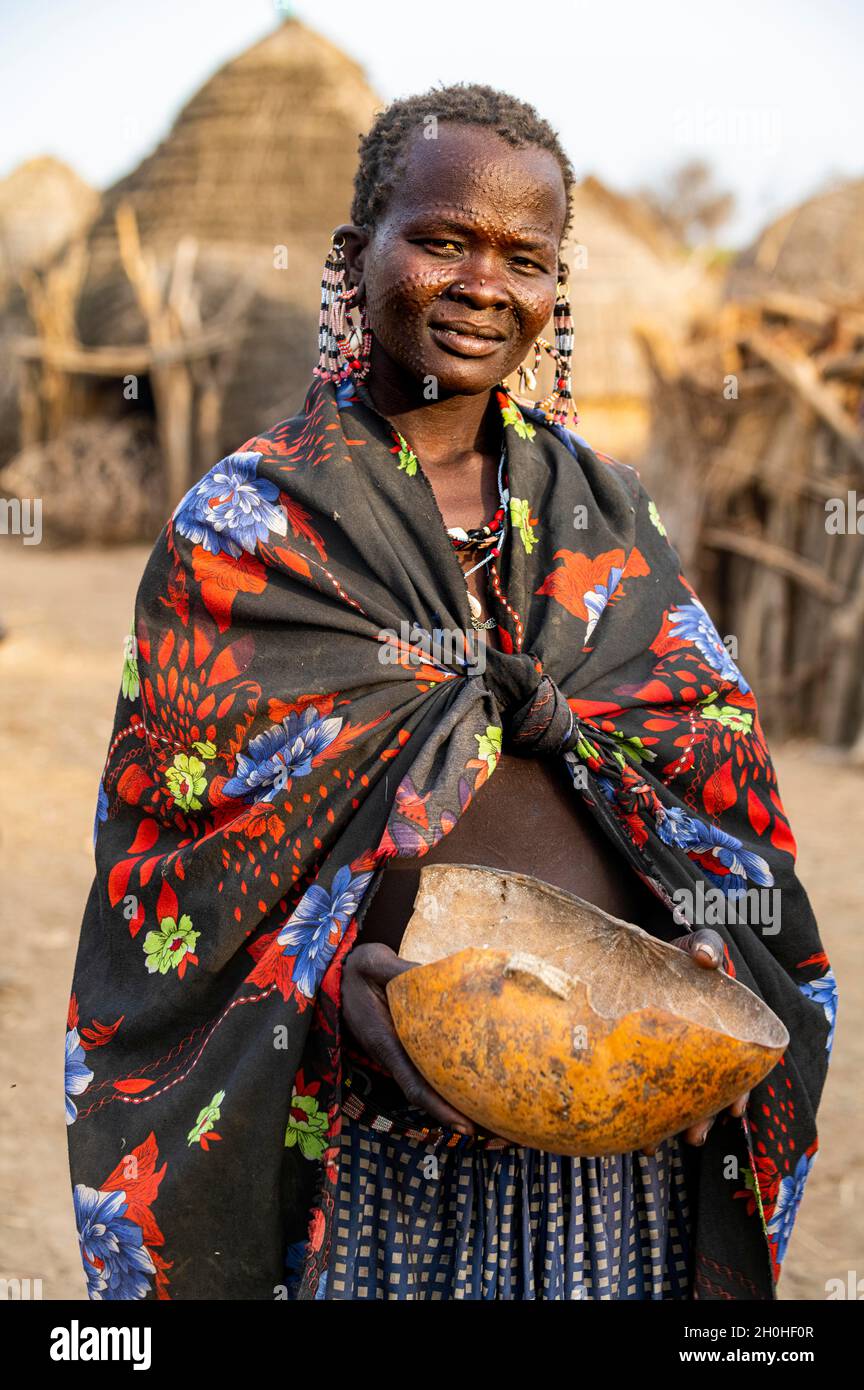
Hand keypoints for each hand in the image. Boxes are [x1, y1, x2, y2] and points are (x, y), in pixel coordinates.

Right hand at [340, 941, 478, 1134]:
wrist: (339, 976)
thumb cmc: (356, 969)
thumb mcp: (371, 963)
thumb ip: (398, 968)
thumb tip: (431, 972)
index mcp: (384, 1042)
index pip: (414, 1084)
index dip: (438, 1108)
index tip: (464, 1126)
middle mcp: (393, 1056)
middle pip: (428, 1095)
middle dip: (459, 1115)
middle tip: (496, 1130)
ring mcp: (400, 1054)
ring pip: (430, 1085)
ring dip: (458, 1102)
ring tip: (495, 1116)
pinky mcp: (406, 1047)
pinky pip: (429, 1069)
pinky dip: (451, 1080)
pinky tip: (478, 1082)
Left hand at [641, 928, 748, 1155]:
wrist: (643, 955)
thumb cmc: (679, 952)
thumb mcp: (698, 944)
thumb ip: (707, 946)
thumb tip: (707, 958)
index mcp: (727, 1032)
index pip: (741, 1069)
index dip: (739, 1092)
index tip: (734, 1110)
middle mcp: (706, 1052)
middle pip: (709, 1093)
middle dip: (703, 1118)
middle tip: (694, 1137)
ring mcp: (677, 1060)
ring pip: (679, 1099)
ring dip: (671, 1124)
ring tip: (653, 1146)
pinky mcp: (647, 1063)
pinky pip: (650, 1093)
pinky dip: (645, 1114)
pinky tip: (634, 1133)